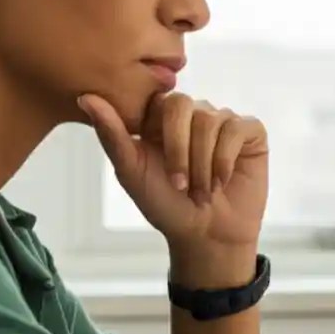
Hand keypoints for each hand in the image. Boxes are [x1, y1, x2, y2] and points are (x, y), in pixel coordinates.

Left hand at [78, 92, 268, 283]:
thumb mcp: (132, 172)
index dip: (158, 134)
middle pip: (183, 105)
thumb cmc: (166, 206)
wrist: (206, 236)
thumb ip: (111, 134)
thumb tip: (84, 97)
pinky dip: (225, 159)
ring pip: (210, 121)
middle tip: (180, 185)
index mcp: (162, 118)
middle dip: (179, 150)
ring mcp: (222, 121)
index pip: (157, 100)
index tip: (158, 168)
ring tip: (202, 191)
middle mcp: (194, 114)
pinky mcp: (250, 132)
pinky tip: (222, 181)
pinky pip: (237, 128)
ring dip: (203, 164)